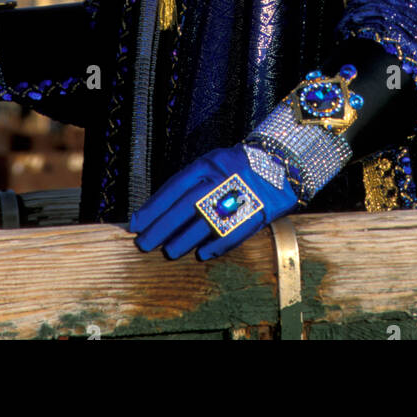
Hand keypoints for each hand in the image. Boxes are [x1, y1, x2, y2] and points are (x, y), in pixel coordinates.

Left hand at [129, 144, 297, 260]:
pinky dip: (217, 244)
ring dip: (185, 239)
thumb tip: (158, 210)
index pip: (175, 187)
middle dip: (162, 227)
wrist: (281, 161)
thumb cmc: (237, 167)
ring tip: (169, 252)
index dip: (154, 207)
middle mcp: (222, 178)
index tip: (136, 223)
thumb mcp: (213, 163)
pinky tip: (203, 254)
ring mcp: (240, 194)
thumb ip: (191, 183)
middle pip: (186, 205)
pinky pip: (233, 231)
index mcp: (208, 163)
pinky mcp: (257, 210)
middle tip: (144, 243)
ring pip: (206, 220)